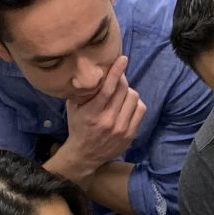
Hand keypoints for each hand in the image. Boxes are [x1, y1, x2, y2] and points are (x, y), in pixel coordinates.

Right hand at [62, 55, 144, 172]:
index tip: (122, 59)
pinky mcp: (130, 134)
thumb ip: (82, 92)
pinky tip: (127, 104)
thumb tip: (92, 71)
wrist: (85, 155)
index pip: (108, 89)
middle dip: (121, 79)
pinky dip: (135, 103)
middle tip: (118, 77)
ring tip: (121, 94)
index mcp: (92, 114)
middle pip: (123, 90)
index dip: (116, 72)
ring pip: (134, 98)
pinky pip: (140, 109)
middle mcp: (108, 121)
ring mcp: (121, 129)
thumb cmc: (78, 127)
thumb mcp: (73, 108)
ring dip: (128, 91)